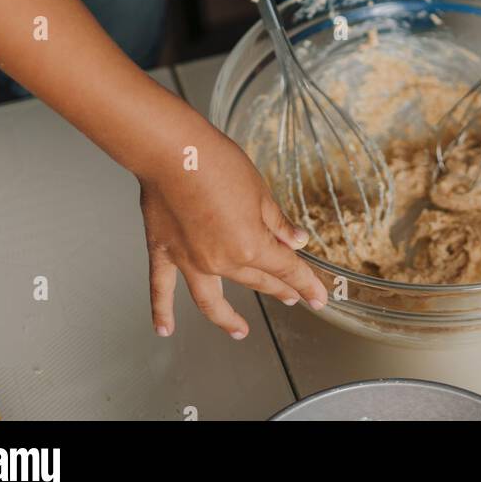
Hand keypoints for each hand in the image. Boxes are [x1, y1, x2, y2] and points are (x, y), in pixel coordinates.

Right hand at [138, 106, 327, 338]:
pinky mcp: (164, 252)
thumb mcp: (259, 190)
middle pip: (256, 281)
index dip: (306, 283)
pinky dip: (162, 312)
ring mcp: (190, 261)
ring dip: (227, 319)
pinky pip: (162, 290)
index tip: (318, 297)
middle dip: (279, 290)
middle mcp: (221, 261)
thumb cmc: (216, 162)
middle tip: (293, 298)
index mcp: (250, 245)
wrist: (172, 150)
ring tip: (239, 331)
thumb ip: (277, 222)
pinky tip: (165, 329)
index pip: (286, 269)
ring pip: (211, 300)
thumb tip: (296, 240)